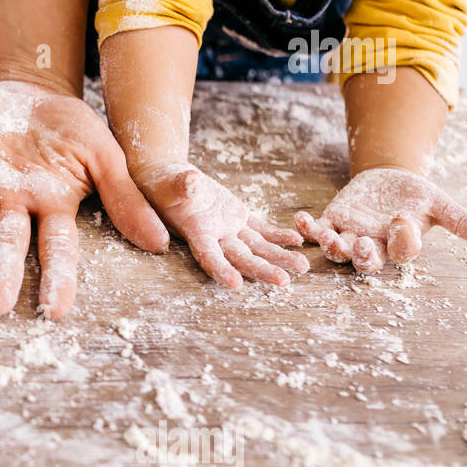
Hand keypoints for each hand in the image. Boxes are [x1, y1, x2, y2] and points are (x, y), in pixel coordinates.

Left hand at [0, 81, 167, 317]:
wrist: (34, 88)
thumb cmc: (72, 127)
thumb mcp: (105, 157)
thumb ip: (125, 198)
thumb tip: (160, 242)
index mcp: (51, 208)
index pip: (56, 249)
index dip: (56, 279)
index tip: (57, 312)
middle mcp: (14, 205)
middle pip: (7, 243)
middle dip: (0, 273)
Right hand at [137, 163, 308, 287]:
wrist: (170, 182)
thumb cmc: (163, 184)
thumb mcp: (170, 183)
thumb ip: (182, 185)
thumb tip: (191, 182)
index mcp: (196, 232)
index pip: (208, 256)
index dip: (221, 270)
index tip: (236, 285)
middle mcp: (215, 237)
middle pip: (241, 259)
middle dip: (263, 270)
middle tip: (285, 281)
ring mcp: (228, 230)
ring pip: (257, 248)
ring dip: (279, 257)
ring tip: (303, 266)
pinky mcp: (238, 218)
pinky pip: (261, 230)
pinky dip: (278, 236)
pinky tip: (297, 241)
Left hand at [294, 167, 466, 273]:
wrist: (391, 181)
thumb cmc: (416, 197)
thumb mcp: (440, 205)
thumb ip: (462, 222)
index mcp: (401, 246)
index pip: (402, 251)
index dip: (402, 239)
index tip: (402, 218)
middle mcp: (374, 247)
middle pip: (366, 262)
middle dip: (363, 256)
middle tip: (363, 245)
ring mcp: (350, 236)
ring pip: (338, 251)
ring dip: (332, 246)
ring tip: (330, 235)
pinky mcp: (332, 221)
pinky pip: (317, 230)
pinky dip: (307, 227)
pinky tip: (300, 217)